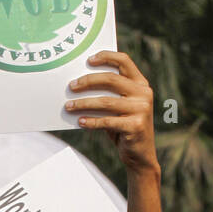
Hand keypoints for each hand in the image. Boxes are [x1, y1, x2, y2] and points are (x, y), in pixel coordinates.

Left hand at [65, 50, 159, 176]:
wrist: (140, 155)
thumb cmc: (124, 127)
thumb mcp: (119, 107)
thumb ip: (108, 94)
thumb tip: (79, 85)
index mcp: (141, 84)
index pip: (124, 61)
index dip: (106, 57)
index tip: (88, 60)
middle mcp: (143, 93)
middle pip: (111, 79)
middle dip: (88, 81)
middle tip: (71, 86)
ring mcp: (141, 109)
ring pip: (106, 101)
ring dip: (84, 103)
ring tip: (69, 106)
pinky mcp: (135, 126)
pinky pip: (107, 121)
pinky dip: (91, 121)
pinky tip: (80, 121)